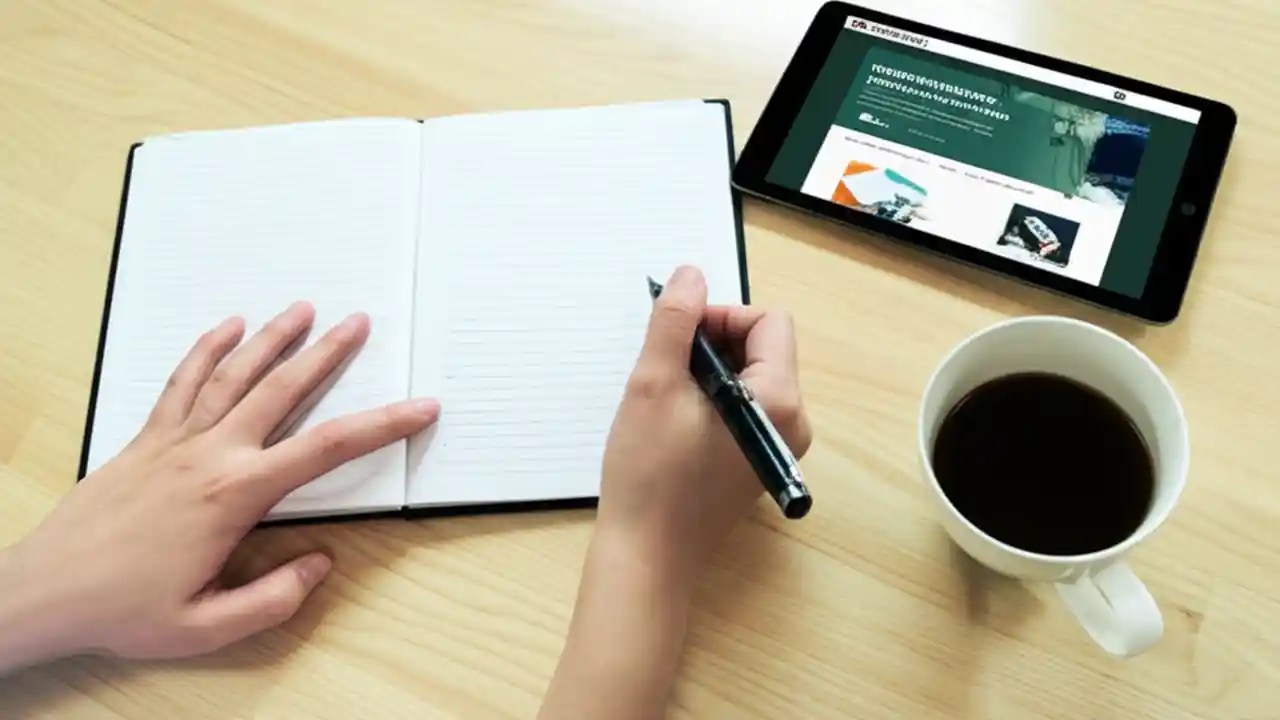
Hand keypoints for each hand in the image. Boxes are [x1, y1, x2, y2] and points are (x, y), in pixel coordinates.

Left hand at [0, 302, 438, 671]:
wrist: (43, 593)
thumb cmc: (121, 611)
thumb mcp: (207, 626)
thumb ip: (273, 598)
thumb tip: (319, 564)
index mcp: (235, 496)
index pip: (326, 449)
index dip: (381, 424)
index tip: (418, 407)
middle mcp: (209, 456)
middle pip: (281, 391)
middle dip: (326, 354)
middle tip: (359, 323)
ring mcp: (174, 441)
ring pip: (233, 375)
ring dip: (272, 339)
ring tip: (303, 310)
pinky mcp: (144, 440)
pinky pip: (181, 383)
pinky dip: (206, 350)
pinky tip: (226, 328)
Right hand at [539, 266, 810, 718]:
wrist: (648, 557)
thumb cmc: (650, 477)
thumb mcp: (654, 385)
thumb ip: (675, 322)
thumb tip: (691, 275)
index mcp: (779, 401)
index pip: (768, 322)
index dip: (720, 316)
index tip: (678, 335)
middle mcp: (791, 423)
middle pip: (761, 347)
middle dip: (711, 342)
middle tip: (665, 365)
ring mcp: (776, 445)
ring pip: (748, 376)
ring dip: (705, 370)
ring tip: (664, 397)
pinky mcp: (756, 462)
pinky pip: (741, 407)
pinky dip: (707, 398)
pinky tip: (671, 422)